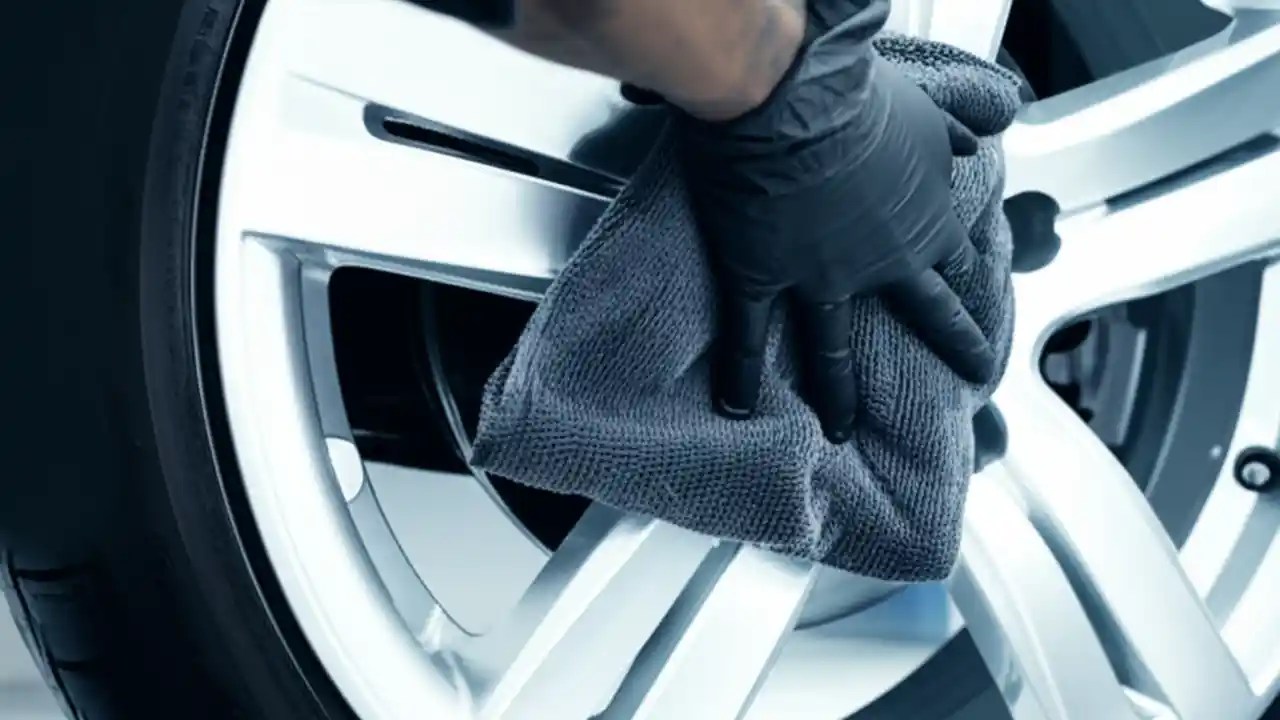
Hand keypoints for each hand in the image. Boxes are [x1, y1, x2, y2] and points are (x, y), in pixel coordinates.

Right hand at [675, 11, 992, 443]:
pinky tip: (734, 408)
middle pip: (923, 316)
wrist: (787, 102)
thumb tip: (975, 145)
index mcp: (923, 223)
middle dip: (952, 348)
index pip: (959, 267)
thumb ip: (949, 136)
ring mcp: (817, 279)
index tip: (984, 307)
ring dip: (837, 397)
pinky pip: (747, 336)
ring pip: (831, 351)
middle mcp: (879, 263)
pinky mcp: (758, 277)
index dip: (973, 289)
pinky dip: (738, 376)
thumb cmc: (856, 100)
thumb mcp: (921, 114)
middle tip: (973, 378)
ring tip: (840, 432)